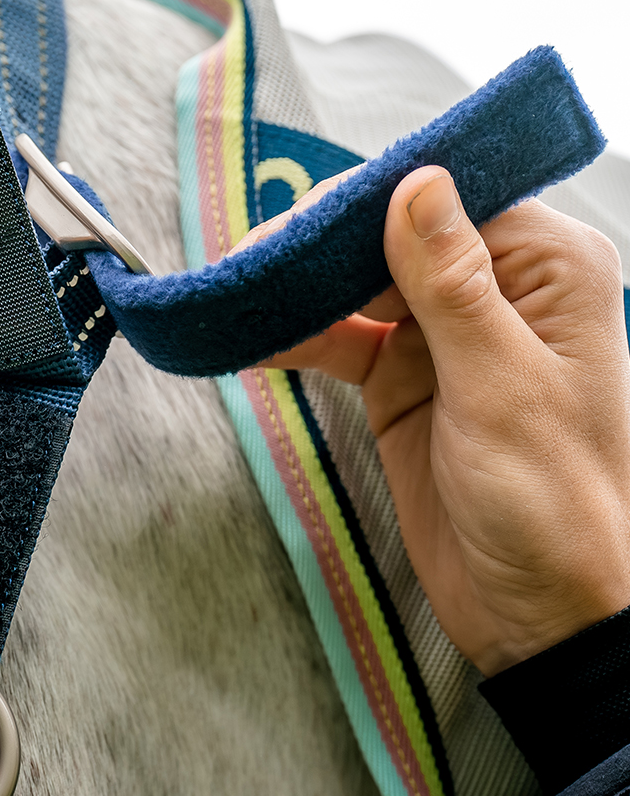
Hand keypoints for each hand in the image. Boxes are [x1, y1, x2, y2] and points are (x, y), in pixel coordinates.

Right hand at [259, 165, 629, 674]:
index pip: (449, 201)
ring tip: (240, 294)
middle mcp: (497, 292)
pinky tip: (254, 339)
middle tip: (255, 262)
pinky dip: (296, 339)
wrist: (538, 612)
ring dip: (299, 293)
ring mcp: (444, 338)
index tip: (305, 220)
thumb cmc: (555, 502)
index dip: (373, 201)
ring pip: (356, 288)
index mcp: (546, 272)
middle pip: (391, 238)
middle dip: (322, 247)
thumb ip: (453, 285)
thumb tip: (417, 184)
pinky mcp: (403, 381)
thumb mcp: (500, 387)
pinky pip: (340, 342)